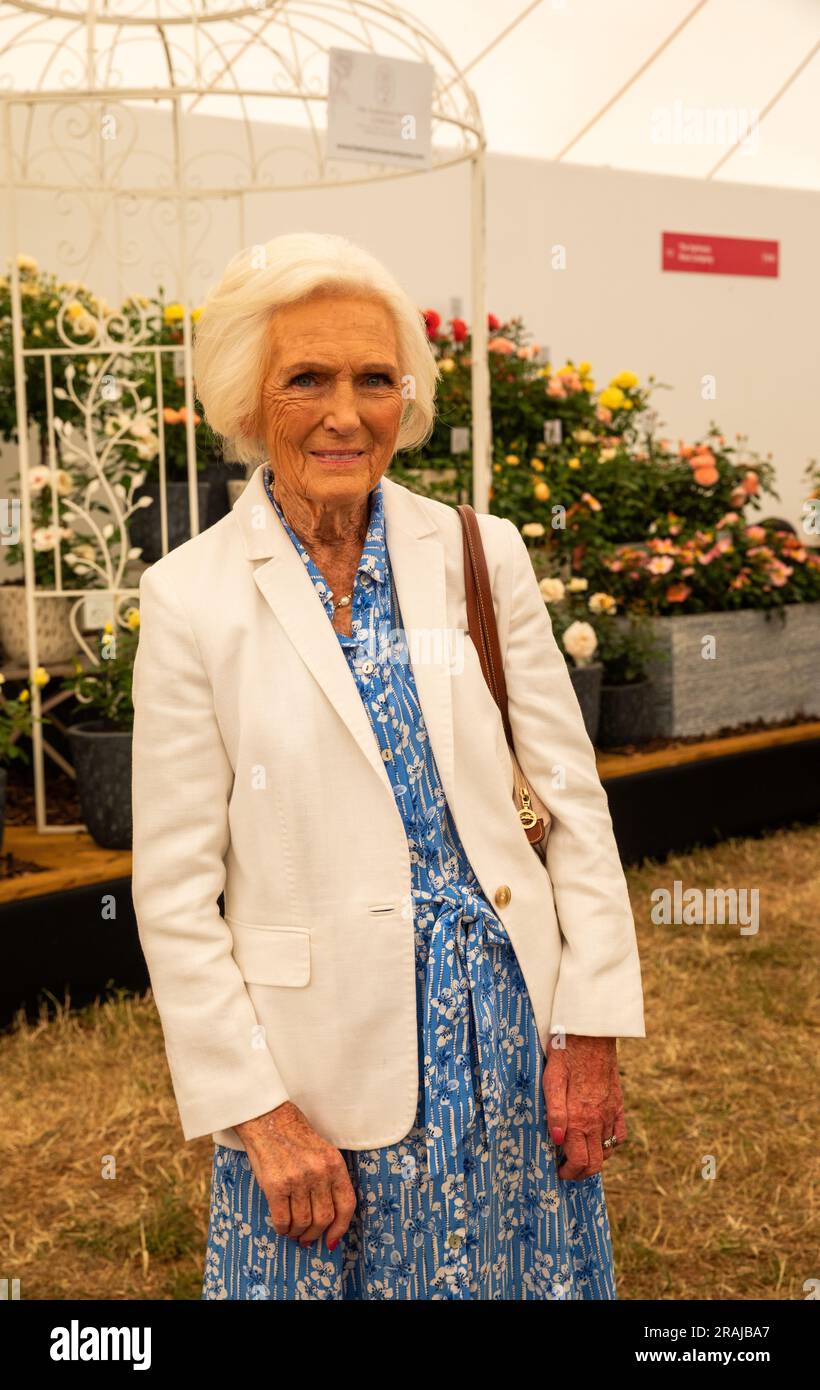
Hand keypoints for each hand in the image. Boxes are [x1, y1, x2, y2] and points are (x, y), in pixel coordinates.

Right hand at [234, 1101, 356, 1249]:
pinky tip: (282, 1227)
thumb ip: (329, 1180)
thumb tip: (329, 1218)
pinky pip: (282, 1219)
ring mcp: (297, 1180)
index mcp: (334, 1164)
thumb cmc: (295, 1137)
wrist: (267, 1119)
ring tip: (293, 1231)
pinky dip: (282, 1228)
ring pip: (302, 1222)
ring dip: (297, 1233)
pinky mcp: (275, 1186)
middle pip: (323, 1218)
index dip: (341, 1227)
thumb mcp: (322, 1153)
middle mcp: (318, 1173)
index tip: (332, 1239)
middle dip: (315, 1234)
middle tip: (307, 1238)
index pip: (346, 1205)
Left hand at [542, 1034, 626, 1179]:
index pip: (580, 1161)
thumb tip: (557, 1141)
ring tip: (579, 1154)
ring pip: (607, 1150)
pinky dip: (611, 1144)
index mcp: (581, 1117)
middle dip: (580, 1172)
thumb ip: (554, 1111)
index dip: (569, 1173)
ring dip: (594, 1158)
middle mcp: (598, 1120)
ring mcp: (611, 1113)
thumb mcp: (551, 1080)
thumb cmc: (566, 1054)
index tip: (558, 1172)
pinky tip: (599, 1139)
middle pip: (595, 1162)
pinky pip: (620, 1134)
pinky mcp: (618, 1104)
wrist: (591, 1034)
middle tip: (566, 1170)